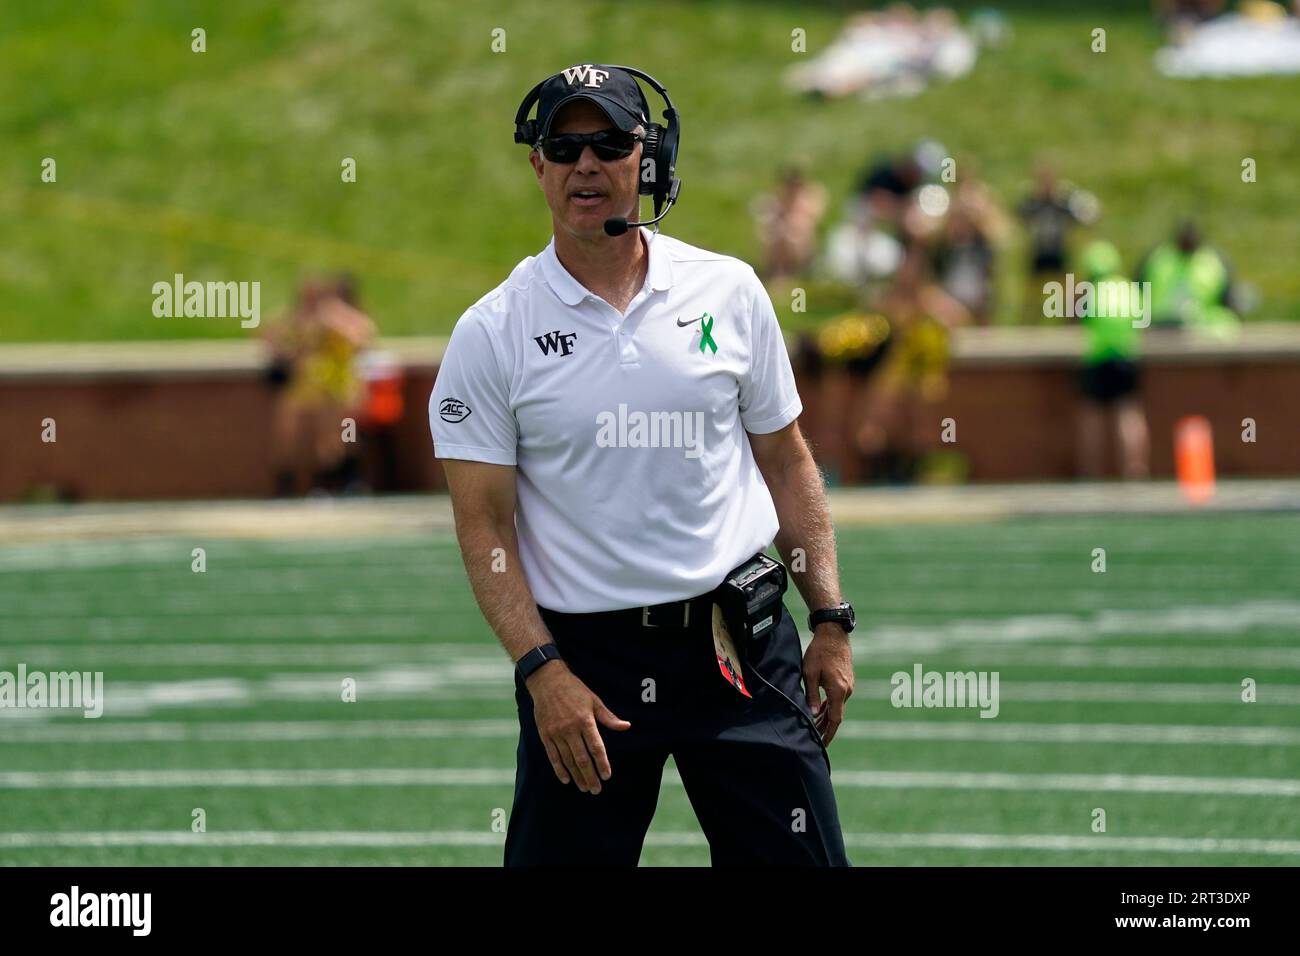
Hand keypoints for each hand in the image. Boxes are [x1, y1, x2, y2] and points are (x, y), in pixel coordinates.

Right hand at [525, 662, 630, 793]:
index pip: (596, 747)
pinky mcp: (545, 735)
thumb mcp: (594, 700)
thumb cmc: (574, 690)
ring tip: (584, 788)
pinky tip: (566, 779)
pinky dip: (559, 769)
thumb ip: (608, 717)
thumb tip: (626, 726)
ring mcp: (556, 733)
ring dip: (577, 776)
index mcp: (585, 720)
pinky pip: (553, 756)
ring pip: (568, 760)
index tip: (607, 776)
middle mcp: (570, 729)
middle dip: (590, 776)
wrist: (547, 681)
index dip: (602, 763)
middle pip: (582, 758)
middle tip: (596, 789)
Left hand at [802, 624, 853, 744]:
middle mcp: (847, 690)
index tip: (823, 744)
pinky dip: (830, 706)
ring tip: (816, 727)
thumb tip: (812, 715)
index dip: (829, 733)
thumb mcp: (810, 674)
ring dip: (827, 716)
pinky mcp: (847, 680)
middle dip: (826, 727)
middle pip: (836, 715)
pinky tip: (821, 710)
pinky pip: (838, 698)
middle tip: (815, 739)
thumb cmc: (819, 652)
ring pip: (837, 706)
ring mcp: (849, 685)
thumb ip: (811, 696)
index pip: (835, 719)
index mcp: (838, 691)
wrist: (834, 634)